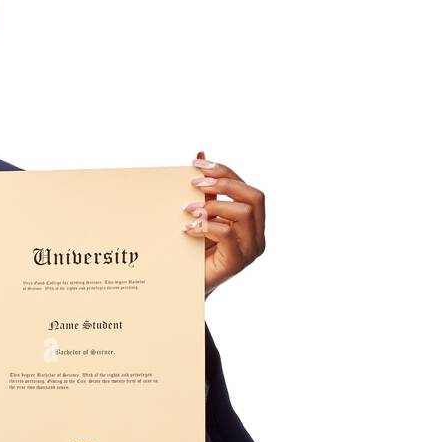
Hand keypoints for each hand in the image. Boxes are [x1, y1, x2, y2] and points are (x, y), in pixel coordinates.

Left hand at [183, 151, 265, 296]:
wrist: (185, 286)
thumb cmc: (194, 250)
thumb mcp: (199, 214)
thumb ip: (205, 189)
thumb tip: (200, 154)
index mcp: (252, 221)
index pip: (247, 188)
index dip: (225, 171)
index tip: (196, 164)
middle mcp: (257, 235)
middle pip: (254, 197)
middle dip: (225, 183)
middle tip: (194, 183)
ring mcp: (250, 250)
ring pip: (244, 213)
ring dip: (213, 205)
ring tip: (189, 210)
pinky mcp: (237, 263)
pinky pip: (228, 234)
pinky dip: (206, 226)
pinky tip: (187, 228)